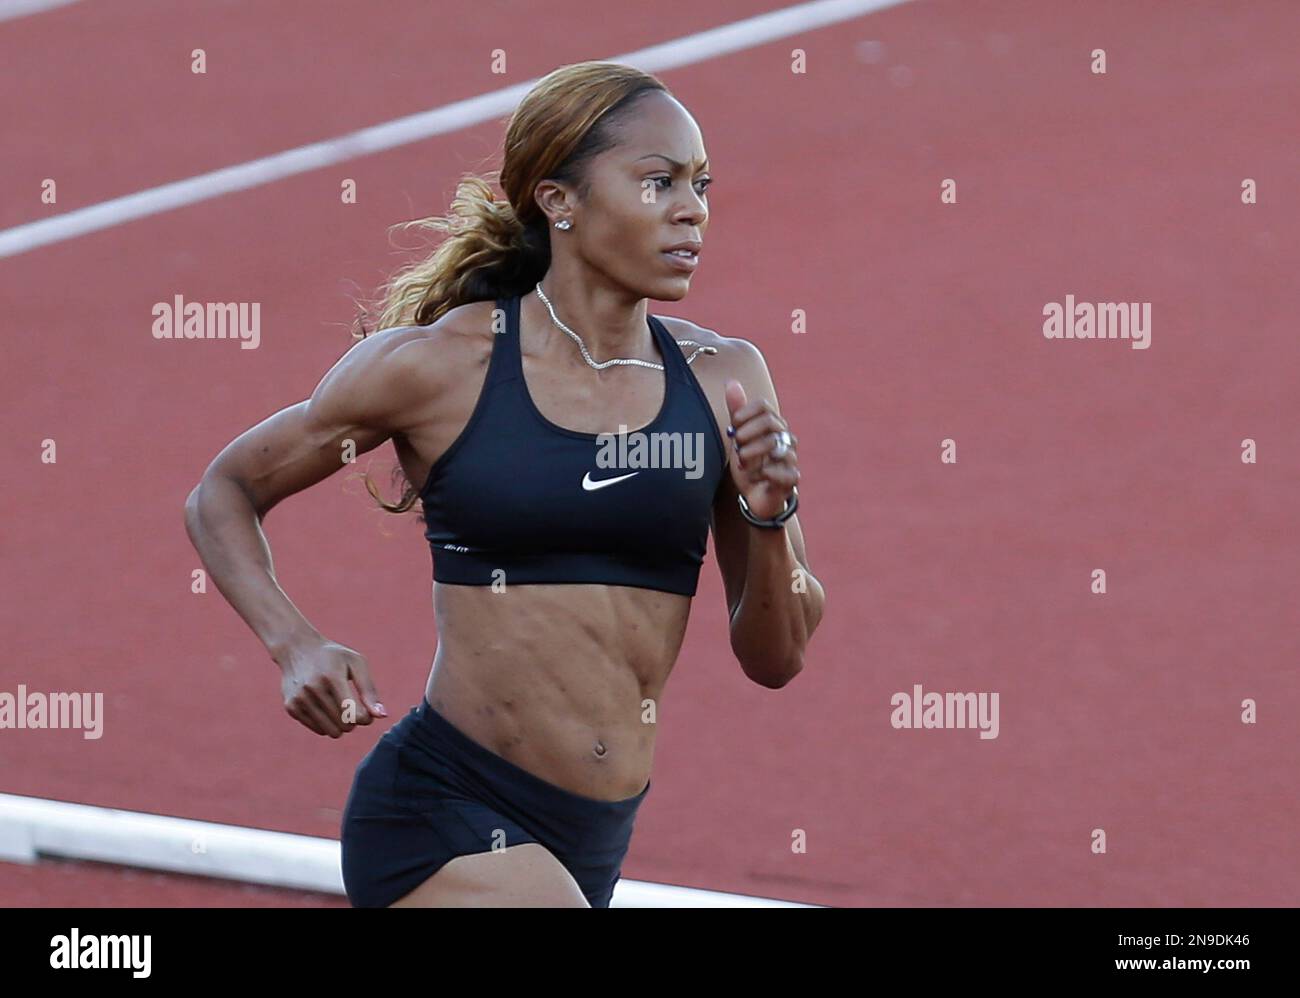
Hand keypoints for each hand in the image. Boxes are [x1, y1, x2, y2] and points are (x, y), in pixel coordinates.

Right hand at [277, 637, 386, 736]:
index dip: (365, 718)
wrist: (297, 649)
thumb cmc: (333, 657)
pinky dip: (328, 724)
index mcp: (332, 677)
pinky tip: (327, 709)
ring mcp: (300, 699)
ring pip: (332, 731)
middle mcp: (313, 689)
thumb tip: (381, 716)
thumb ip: (369, 690)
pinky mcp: (291, 707)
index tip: (366, 711)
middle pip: (344, 724)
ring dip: (342, 725)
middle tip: (353, 708)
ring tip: (342, 710)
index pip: (353, 713)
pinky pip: (319, 730)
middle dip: (354, 721)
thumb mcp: (356, 663)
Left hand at [724, 379, 798, 520]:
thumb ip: (737, 411)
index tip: (733, 426)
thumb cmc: (749, 463)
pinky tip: (758, 476)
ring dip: (751, 454)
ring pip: (775, 446)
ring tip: (742, 464)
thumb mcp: (740, 437)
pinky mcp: (792, 479)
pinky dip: (766, 473)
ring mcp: (791, 458)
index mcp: (774, 425)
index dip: (744, 414)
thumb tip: (731, 381)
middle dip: (747, 434)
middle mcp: (786, 438)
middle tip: (736, 446)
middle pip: (769, 423)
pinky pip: (785, 472)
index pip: (764, 407)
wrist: (755, 495)